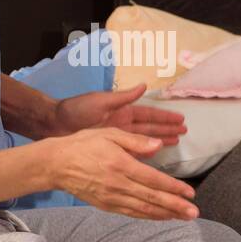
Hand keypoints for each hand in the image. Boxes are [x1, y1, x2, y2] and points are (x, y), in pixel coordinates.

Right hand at [46, 126, 198, 219]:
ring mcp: (111, 197)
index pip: (154, 179)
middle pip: (152, 199)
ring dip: (165, 214)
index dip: (174, 188)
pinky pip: (131, 213)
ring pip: (143, 209)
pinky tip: (160, 216)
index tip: (190, 193)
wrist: (56, 164)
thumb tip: (158, 145)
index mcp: (121, 165)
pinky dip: (148, 216)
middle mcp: (118, 184)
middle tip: (194, 212)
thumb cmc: (83, 144)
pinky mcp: (105, 205)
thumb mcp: (109, 133)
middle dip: (176, 206)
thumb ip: (135, 141)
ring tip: (183, 217)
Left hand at [52, 83, 186, 144]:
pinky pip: (133, 150)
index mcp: (122, 111)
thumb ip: (123, 97)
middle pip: (150, 128)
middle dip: (167, 129)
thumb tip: (144, 86)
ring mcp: (117, 137)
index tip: (181, 119)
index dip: (165, 117)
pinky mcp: (110, 148)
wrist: (56, 125)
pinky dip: (145, 152)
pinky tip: (155, 155)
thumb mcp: (101, 101)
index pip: (149, 114)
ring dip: (160, 140)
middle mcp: (123, 124)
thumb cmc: (77, 110)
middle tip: (185, 132)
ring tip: (176, 141)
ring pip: (144, 139)